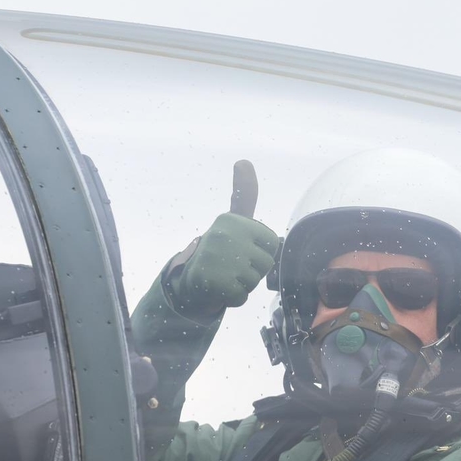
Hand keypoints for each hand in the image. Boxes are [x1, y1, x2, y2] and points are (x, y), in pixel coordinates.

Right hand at [165, 161, 278, 320]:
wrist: (188, 280)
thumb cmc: (219, 249)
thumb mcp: (234, 219)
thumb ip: (244, 193)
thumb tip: (244, 161)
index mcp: (233, 220)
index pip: (272, 243)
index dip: (261, 252)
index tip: (241, 249)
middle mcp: (224, 235)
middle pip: (265, 263)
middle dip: (252, 270)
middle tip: (231, 266)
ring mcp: (218, 259)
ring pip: (254, 281)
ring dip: (242, 285)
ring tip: (225, 276)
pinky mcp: (214, 282)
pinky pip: (241, 297)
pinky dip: (233, 299)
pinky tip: (219, 289)